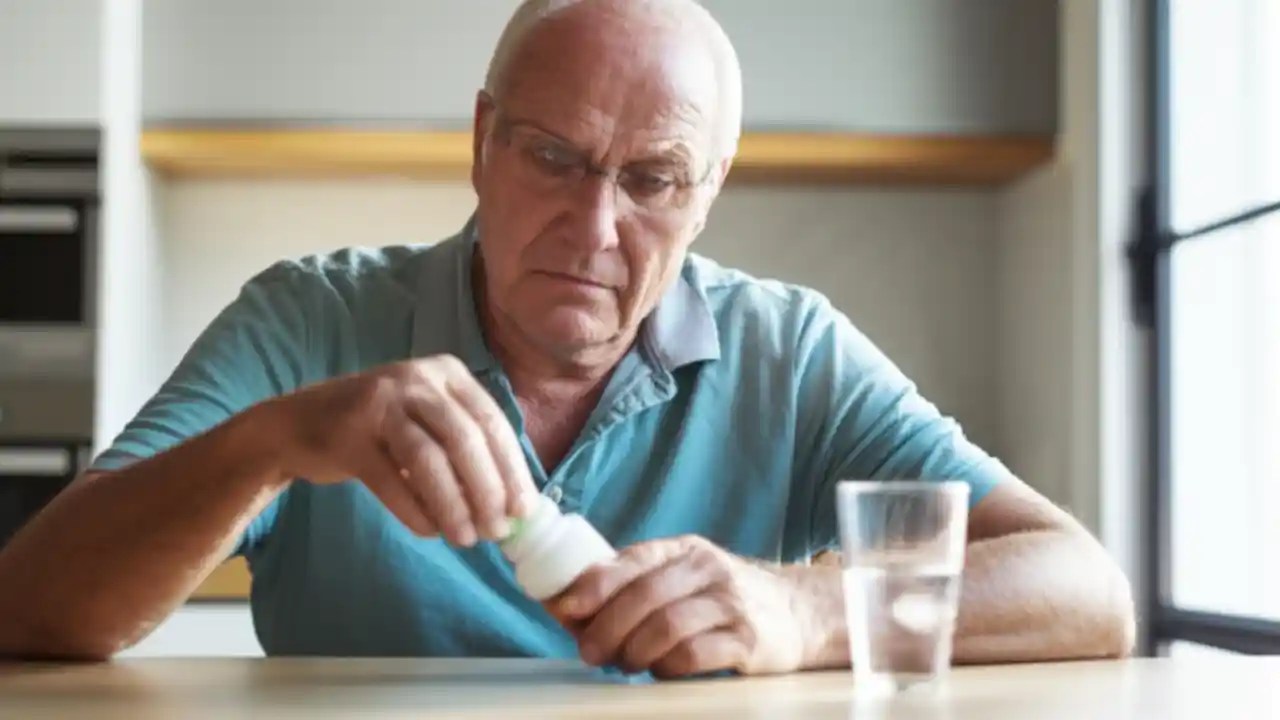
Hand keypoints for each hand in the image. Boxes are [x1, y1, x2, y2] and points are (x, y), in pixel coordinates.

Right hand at [260, 354, 536, 545]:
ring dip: (453, 506)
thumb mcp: (430, 421)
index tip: (525, 510)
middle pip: (465, 440)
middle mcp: (416, 379)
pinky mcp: (348, 435)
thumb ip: (468, 450)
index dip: (512, 470)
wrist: (299, 424)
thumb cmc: (381, 429)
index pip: (492, 422)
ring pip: (429, 460)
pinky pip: (391, 481)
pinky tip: (430, 532)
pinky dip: (416, 512)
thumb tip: (514, 504)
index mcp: (447, 373)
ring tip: (465, 539)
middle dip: (487, 491)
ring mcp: (379, 403)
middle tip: (497, 531)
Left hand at [548, 536, 817, 677]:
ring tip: (625, 664)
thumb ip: (630, 587)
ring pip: (668, 626)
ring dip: (635, 651)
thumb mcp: (680, 579)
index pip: (633, 560)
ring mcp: (731, 603)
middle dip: (608, 627)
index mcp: (683, 551)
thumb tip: (563, 604)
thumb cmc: (720, 599)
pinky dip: (668, 667)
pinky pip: (696, 655)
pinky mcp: (748, 640)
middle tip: (590, 652)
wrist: (796, 614)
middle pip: (646, 596)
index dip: (595, 583)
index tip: (566, 607)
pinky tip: (661, 671)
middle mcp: (708, 570)